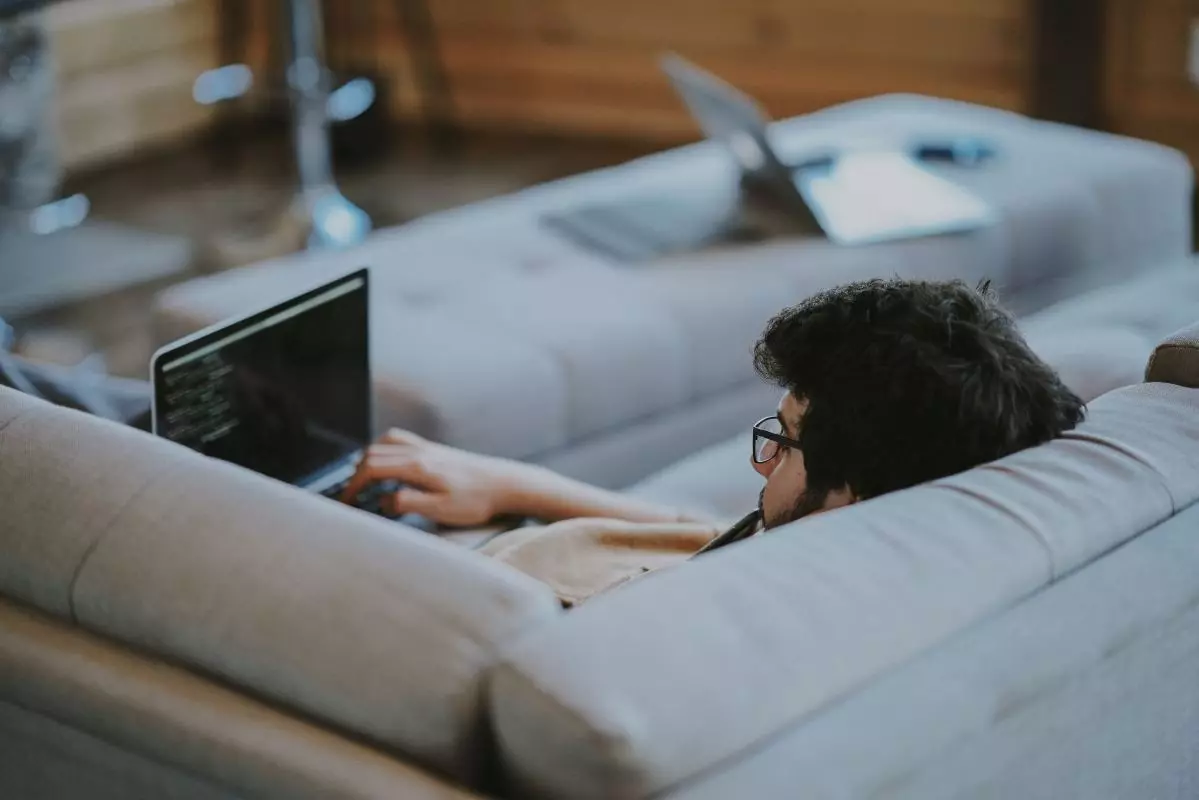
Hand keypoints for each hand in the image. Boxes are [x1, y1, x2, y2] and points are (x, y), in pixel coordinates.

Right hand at [340, 429, 525, 526]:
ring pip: (386, 442)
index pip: (371, 468)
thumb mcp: (442, 509)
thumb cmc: (477, 500)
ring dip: (369, 458)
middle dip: (356, 473)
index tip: (346, 503)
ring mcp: (428, 447)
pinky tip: (391, 464)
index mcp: (417, 466)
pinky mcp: (437, 449)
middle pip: (374, 452)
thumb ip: (409, 503)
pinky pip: (401, 440)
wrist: (506, 484)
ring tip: (364, 479)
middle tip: (351, 495)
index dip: (353, 486)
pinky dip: (386, 449)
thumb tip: (383, 500)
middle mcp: (420, 451)